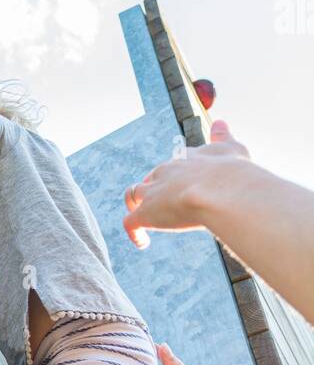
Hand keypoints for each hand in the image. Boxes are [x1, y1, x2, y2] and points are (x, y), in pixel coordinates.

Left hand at [123, 120, 250, 248]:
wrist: (224, 191)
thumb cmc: (235, 174)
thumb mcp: (233, 149)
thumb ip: (224, 137)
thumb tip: (220, 122)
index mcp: (187, 158)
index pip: (176, 162)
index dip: (179, 176)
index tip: (184, 186)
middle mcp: (167, 171)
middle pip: (152, 177)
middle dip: (157, 190)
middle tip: (167, 207)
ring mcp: (154, 192)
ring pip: (133, 194)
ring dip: (138, 205)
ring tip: (148, 220)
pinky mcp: (147, 213)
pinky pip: (130, 223)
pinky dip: (134, 233)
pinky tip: (143, 242)